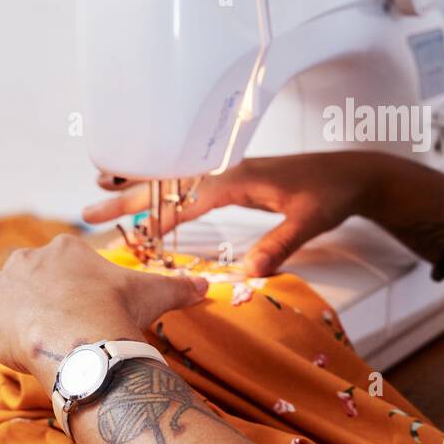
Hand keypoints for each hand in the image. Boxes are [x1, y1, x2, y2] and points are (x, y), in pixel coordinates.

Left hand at [0, 234, 208, 390]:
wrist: (89, 340)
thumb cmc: (120, 314)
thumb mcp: (156, 296)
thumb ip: (181, 288)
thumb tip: (211, 288)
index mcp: (67, 250)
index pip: (62, 261)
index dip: (72, 285)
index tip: (83, 302)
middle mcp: (28, 260)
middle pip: (21, 274)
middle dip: (28, 294)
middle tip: (45, 321)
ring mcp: (0, 290)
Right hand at [81, 152, 394, 276]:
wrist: (354, 172)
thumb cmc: (332, 194)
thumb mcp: (309, 222)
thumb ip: (279, 245)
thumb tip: (248, 274)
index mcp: (239, 177)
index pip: (186, 194)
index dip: (153, 211)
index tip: (123, 225)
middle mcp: (228, 169)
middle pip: (168, 180)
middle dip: (128, 194)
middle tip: (89, 209)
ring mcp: (229, 171)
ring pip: (174, 176)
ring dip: (138, 183)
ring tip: (99, 185)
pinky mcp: (234, 177)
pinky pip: (188, 180)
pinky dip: (161, 185)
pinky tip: (146, 193)